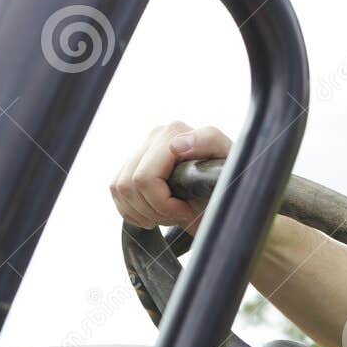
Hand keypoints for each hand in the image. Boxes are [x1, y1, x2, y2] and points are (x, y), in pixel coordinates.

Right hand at [110, 121, 230, 232]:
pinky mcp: (134, 162)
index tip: (187, 211)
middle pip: (129, 186)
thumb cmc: (230, 182)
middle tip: (179, 215)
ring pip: (120, 189)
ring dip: (144, 212)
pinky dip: (132, 210)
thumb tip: (175, 145)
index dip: (163, 204)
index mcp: (175, 131)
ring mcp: (144, 147)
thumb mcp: (229, 164)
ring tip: (170, 214)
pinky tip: (155, 212)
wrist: (227, 195)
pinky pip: (116, 190)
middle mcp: (156, 135)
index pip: (145, 179)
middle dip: (154, 210)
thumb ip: (208, 144)